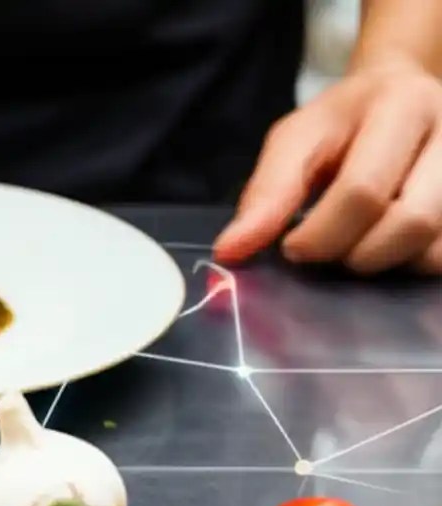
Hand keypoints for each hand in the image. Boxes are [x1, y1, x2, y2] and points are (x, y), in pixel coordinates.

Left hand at [213, 61, 441, 274]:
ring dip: (385, 264)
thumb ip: (266, 195)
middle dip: (354, 254)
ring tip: (354, 246)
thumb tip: (230, 251)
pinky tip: (387, 247)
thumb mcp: (295, 140)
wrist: (402, 96)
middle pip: (409, 223)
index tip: (292, 246)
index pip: (362, 191)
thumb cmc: (343, 122)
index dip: (320, 234)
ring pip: (436, 247)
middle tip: (323, 251)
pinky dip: (411, 265)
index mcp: (401, 105)